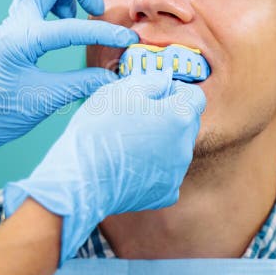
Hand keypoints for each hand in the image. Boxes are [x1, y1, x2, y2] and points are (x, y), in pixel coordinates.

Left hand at [0, 0, 137, 172]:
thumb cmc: (3, 113)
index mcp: (22, 42)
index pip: (71, 28)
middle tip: (97, 11)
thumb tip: (114, 77)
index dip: (104, 33)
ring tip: (77, 15)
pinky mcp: (13, 25)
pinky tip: (64, 18)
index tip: (127, 40)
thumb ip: (82, 84)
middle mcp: (15, 24)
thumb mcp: (46, 101)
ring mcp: (11, 21)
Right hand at [4, 68, 205, 263]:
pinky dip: (155, 168)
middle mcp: (185, 147)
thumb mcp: (121, 90)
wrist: (80, 178)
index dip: (176, 90)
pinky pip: (167, 174)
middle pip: (188, 123)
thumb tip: (166, 79)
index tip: (155, 94)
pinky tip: (131, 164)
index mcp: (179, 117)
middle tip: (137, 116)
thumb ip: (151, 80)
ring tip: (129, 142)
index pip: (195, 96)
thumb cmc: (98, 130)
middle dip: (171, 115)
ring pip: (177, 149)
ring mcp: (177, 174)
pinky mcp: (165, 194)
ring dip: (162, 141)